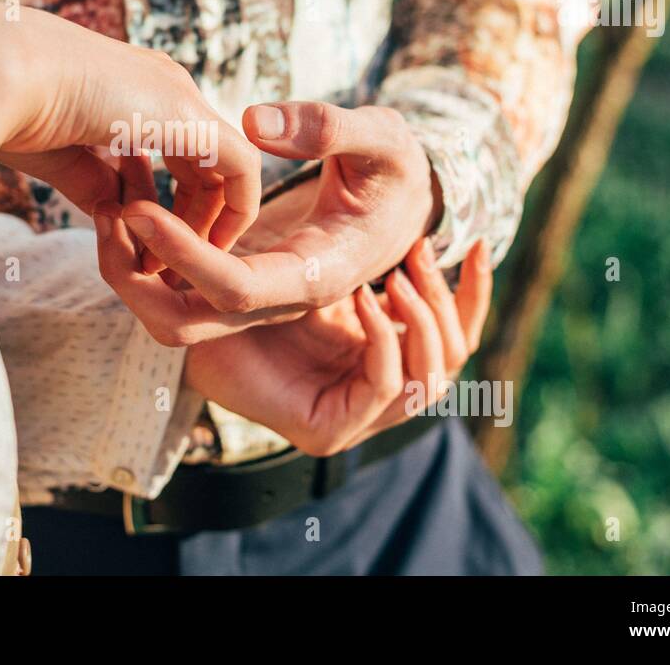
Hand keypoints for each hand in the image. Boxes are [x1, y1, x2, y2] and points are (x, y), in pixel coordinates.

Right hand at [0, 1, 261, 245]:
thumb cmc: (3, 112)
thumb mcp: (58, 154)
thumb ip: (92, 179)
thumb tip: (114, 213)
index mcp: (124, 88)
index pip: (163, 148)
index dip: (158, 201)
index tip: (140, 242)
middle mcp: (158, 86)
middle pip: (199, 161)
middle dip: (189, 218)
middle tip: (166, 266)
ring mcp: (177, 95)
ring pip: (226, 167)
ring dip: (207, 222)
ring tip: (179, 267)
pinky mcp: (190, 114)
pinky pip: (241, 170)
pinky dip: (232, 211)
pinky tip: (207, 249)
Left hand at [97, 101, 441, 342]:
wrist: (403, 204)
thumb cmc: (396, 171)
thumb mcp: (383, 139)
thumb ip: (328, 128)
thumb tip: (253, 122)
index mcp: (316, 274)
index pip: (235, 289)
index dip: (184, 253)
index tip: (138, 208)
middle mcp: (277, 300)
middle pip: (184, 321)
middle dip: (134, 278)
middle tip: (105, 209)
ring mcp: (252, 294)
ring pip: (169, 309)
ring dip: (130, 265)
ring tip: (110, 194)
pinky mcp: (234, 277)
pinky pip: (175, 282)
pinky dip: (145, 248)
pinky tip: (131, 191)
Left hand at [180, 238, 491, 456]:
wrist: (187, 321)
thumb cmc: (249, 295)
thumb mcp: (329, 272)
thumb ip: (376, 267)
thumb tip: (430, 235)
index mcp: (382, 355)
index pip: (454, 337)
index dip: (473, 294)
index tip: (482, 244)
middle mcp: (374, 390)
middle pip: (452, 359)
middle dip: (444, 301)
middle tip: (421, 252)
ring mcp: (354, 418)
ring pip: (429, 380)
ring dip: (423, 323)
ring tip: (402, 274)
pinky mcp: (328, 433)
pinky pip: (384, 387)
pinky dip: (385, 342)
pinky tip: (368, 300)